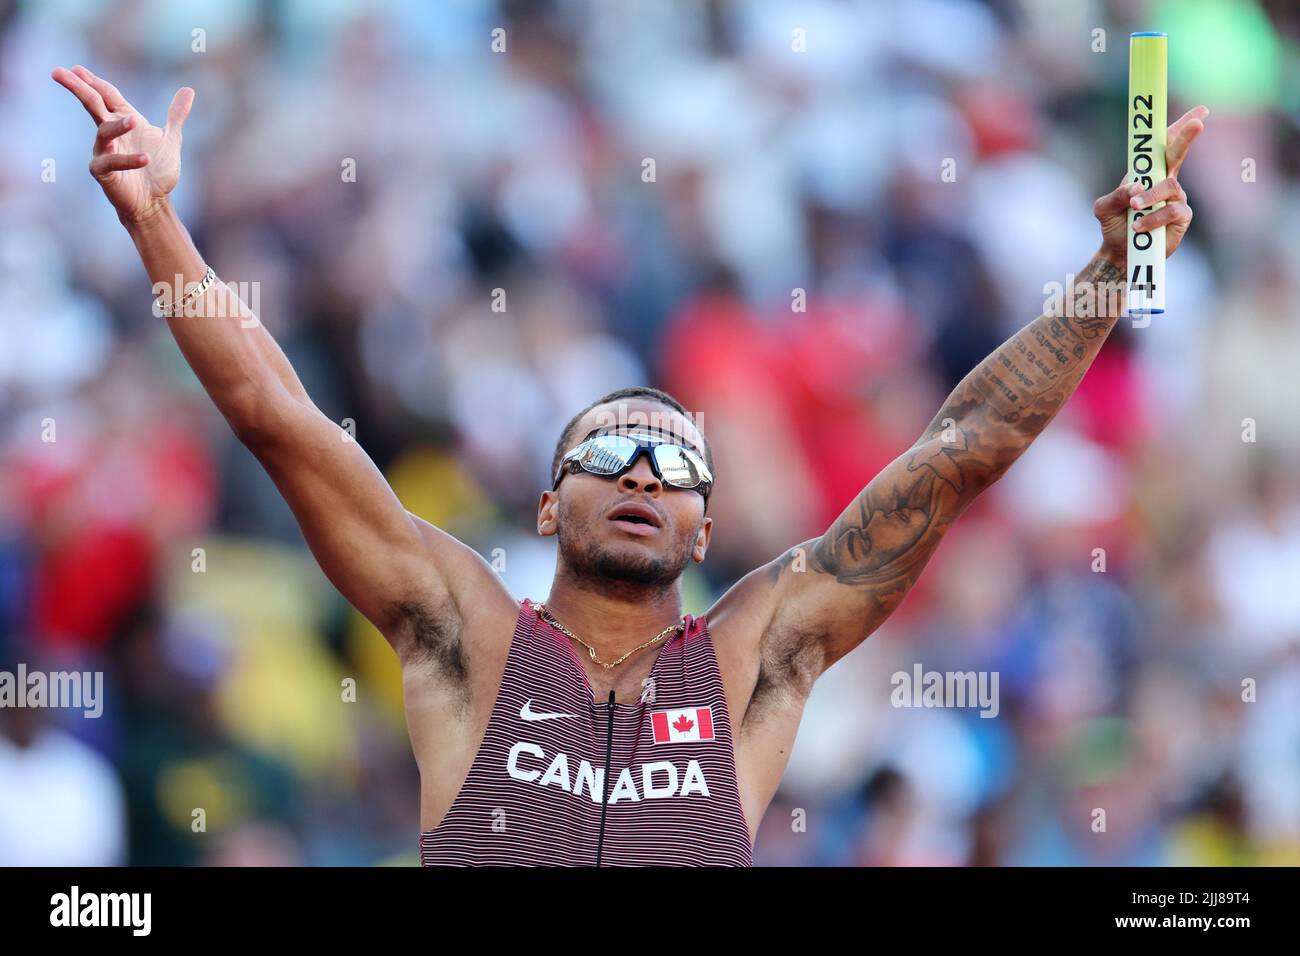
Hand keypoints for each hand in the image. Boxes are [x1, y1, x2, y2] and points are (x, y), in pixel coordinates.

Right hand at [52, 65, 193, 225]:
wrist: (155, 202)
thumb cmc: (157, 170)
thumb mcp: (171, 138)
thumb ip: (176, 115)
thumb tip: (189, 90)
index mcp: (122, 120)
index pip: (106, 95)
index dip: (93, 81)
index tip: (76, 68)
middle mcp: (109, 133)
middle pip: (92, 105)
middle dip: (77, 88)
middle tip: (59, 72)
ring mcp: (104, 151)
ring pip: (104, 132)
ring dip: (118, 125)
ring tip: (134, 121)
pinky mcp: (103, 172)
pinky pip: (112, 162)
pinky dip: (129, 160)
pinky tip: (145, 158)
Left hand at [1094, 105, 1207, 266]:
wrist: (1120, 251)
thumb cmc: (1115, 223)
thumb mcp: (1104, 208)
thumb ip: (1115, 196)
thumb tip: (1136, 187)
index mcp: (1149, 173)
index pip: (1165, 146)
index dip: (1179, 127)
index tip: (1199, 111)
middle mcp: (1165, 181)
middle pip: (1178, 154)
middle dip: (1186, 136)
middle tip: (1198, 122)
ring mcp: (1175, 198)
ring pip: (1169, 187)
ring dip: (1150, 196)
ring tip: (1134, 208)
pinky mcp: (1180, 217)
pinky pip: (1171, 211)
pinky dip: (1153, 217)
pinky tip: (1139, 226)